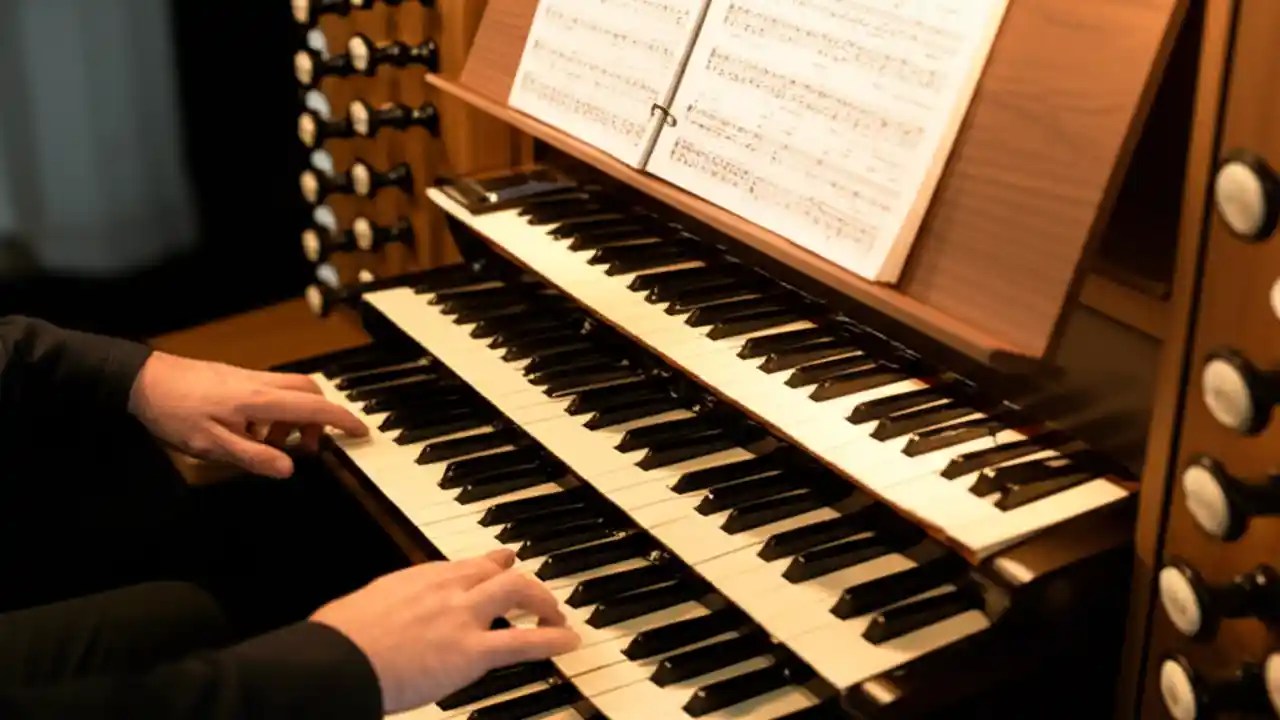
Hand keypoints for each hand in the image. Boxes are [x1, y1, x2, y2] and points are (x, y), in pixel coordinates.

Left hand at [127, 351, 367, 477]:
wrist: (143, 379)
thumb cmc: (176, 414)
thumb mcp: (212, 445)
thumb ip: (254, 456)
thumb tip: (290, 468)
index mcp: (260, 401)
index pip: (315, 408)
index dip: (342, 420)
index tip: (361, 432)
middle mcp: (261, 383)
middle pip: (311, 391)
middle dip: (321, 417)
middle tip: (307, 446)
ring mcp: (248, 376)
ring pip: (291, 389)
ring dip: (295, 416)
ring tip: (271, 443)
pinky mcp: (235, 376)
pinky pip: (271, 389)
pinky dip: (276, 410)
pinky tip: (251, 429)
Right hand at [310, 549, 580, 713]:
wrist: (336, 660)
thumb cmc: (340, 639)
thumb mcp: (370, 602)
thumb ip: (393, 599)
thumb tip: (387, 606)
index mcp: (422, 578)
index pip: (469, 565)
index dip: (493, 564)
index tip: (505, 562)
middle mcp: (447, 588)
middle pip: (500, 573)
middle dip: (524, 582)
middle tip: (538, 595)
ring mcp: (462, 617)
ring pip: (518, 592)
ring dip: (543, 602)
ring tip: (557, 616)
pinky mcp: (471, 651)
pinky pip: (523, 641)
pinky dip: (551, 639)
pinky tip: (567, 640)